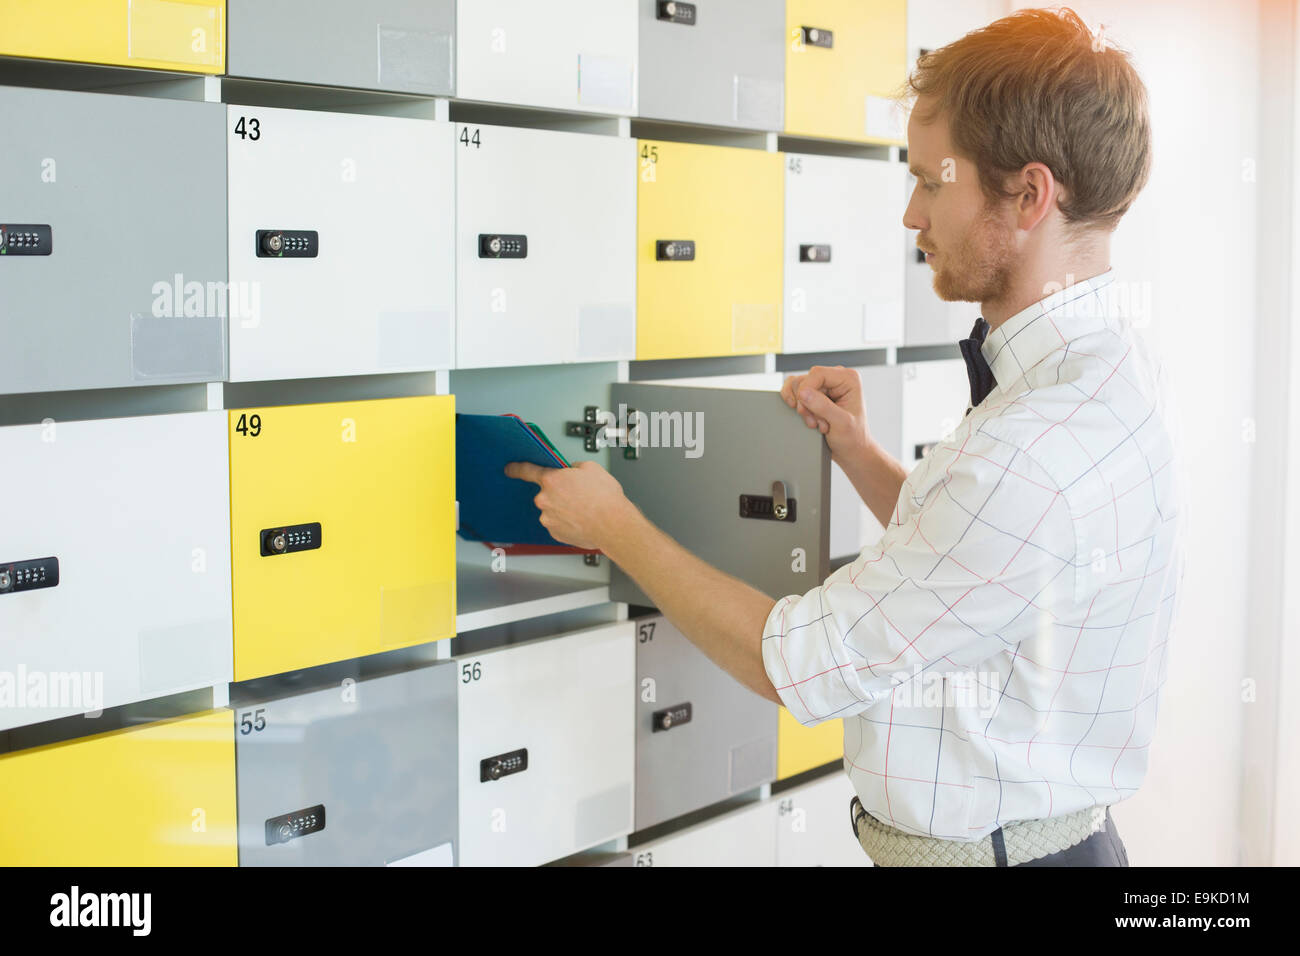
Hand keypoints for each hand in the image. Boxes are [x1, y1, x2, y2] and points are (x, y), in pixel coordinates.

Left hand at [503, 459, 636, 551]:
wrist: (614, 525)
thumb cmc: (605, 499)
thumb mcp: (592, 469)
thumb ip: (575, 467)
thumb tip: (573, 471)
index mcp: (552, 480)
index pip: (527, 471)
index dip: (517, 468)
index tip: (510, 469)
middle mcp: (545, 500)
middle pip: (547, 493)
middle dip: (560, 493)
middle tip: (578, 495)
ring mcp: (548, 518)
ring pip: (553, 510)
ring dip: (565, 509)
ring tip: (585, 509)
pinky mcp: (555, 533)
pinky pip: (558, 524)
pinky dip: (568, 522)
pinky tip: (582, 520)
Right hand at [780, 365, 870, 463]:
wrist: (851, 451)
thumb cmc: (852, 437)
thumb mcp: (841, 424)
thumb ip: (823, 407)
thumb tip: (803, 393)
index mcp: (848, 379)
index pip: (817, 373)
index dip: (806, 390)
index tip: (806, 410)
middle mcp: (836, 378)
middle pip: (804, 380)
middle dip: (805, 404)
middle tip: (815, 422)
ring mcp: (825, 385)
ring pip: (797, 386)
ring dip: (802, 408)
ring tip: (815, 422)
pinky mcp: (815, 394)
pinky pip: (794, 391)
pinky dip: (795, 405)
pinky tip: (806, 417)